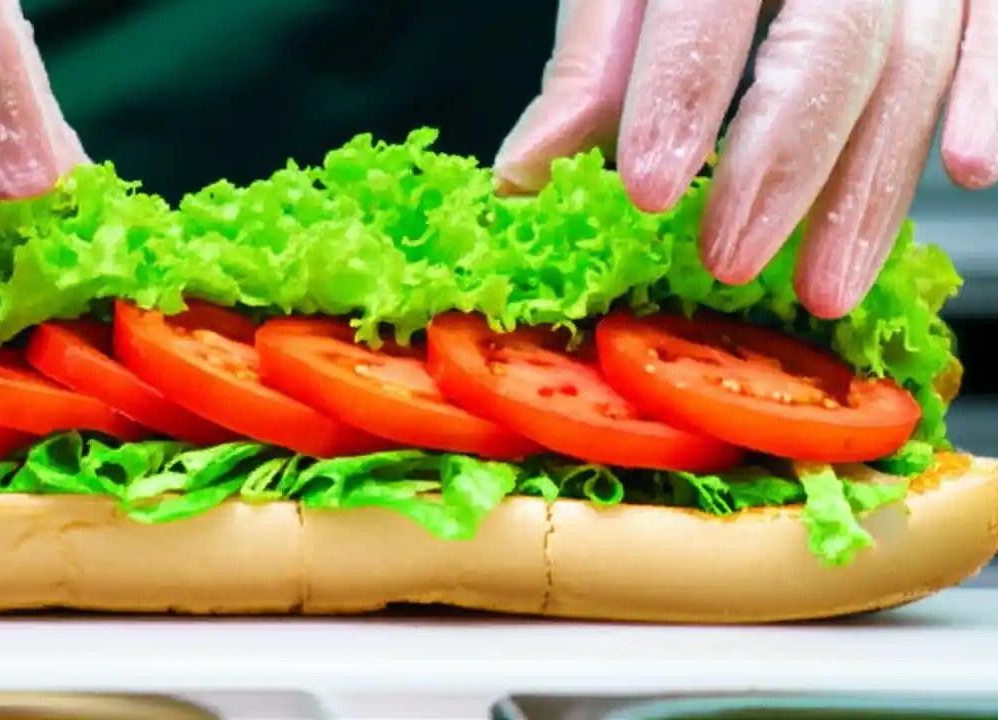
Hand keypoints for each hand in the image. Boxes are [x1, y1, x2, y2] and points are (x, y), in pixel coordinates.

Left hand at [496, 0, 997, 318]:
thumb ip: (592, 64)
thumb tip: (530, 173)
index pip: (707, 3)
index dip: (678, 97)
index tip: (646, 186)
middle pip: (829, 40)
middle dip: (778, 161)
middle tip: (730, 258)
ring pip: (915, 58)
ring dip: (872, 184)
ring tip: (823, 284)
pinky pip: (996, 31)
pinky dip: (986, 98)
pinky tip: (969, 172)